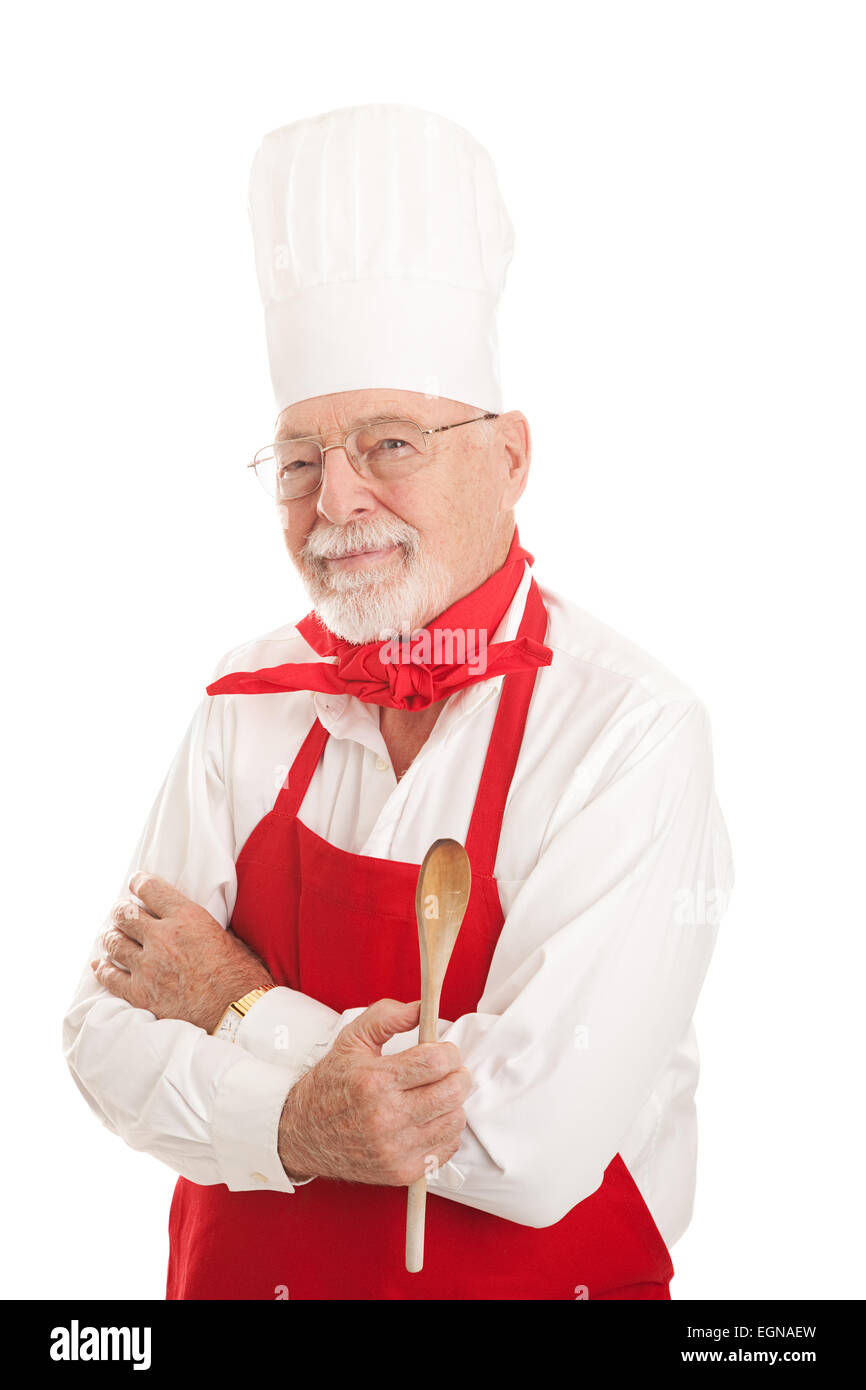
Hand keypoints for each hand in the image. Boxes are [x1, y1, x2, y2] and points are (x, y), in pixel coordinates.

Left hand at [92, 871, 273, 1032]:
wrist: (237, 1013)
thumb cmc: (240, 976)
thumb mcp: (226, 936)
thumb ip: (200, 927)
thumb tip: (192, 925)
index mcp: (186, 917)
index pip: (150, 888)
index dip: (138, 883)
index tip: (135, 883)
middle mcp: (162, 937)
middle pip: (125, 914)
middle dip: (121, 911)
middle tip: (121, 913)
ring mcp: (148, 966)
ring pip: (114, 943)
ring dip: (111, 937)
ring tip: (112, 936)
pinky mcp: (140, 994)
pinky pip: (110, 977)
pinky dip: (103, 969)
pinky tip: (101, 965)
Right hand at [278, 998, 470, 1185]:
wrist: (303, 1133)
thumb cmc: (331, 1083)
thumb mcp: (352, 1039)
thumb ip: (387, 1017)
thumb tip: (422, 1009)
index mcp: (374, 1081)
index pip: (435, 1063)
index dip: (448, 1052)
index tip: (443, 1051)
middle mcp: (385, 1118)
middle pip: (452, 1093)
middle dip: (457, 1075)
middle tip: (446, 1071)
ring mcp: (394, 1149)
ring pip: (454, 1121)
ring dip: (452, 1104)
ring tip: (434, 1095)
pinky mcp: (401, 1171)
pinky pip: (447, 1148)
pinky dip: (444, 1131)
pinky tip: (427, 1119)